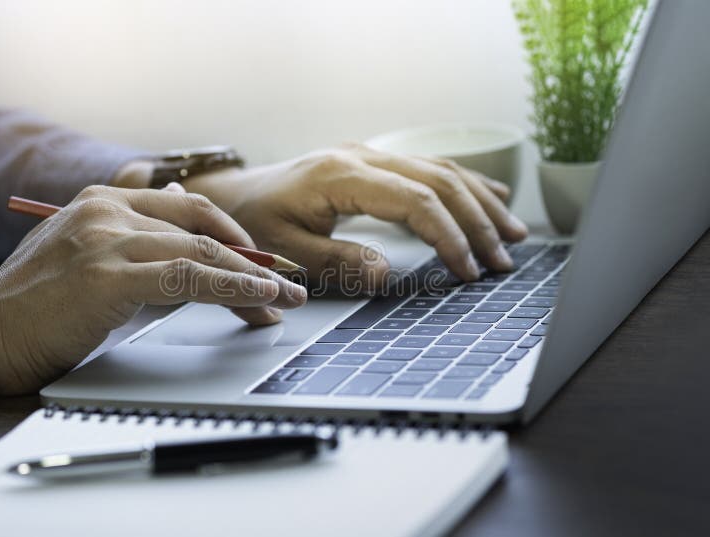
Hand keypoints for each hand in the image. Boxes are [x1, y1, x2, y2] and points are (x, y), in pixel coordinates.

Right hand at [0, 185, 305, 402]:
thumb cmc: (34, 305)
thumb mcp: (87, 255)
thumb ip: (133, 233)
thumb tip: (183, 213)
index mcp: (103, 200)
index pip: (188, 209)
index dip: (233, 237)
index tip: (262, 264)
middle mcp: (107, 210)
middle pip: (203, 231)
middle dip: (253, 262)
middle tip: (288, 287)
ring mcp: (108, 239)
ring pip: (203, 253)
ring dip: (253, 280)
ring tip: (286, 300)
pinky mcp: (109, 275)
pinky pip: (190, 279)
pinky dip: (233, 289)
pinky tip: (260, 301)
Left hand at [182, 143, 527, 285]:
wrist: (236, 194)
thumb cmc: (255, 222)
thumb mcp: (283, 248)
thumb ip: (335, 260)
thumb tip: (386, 274)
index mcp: (341, 176)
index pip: (414, 200)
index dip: (448, 235)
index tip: (467, 270)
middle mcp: (361, 156)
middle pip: (438, 181)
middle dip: (477, 221)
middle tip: (502, 260)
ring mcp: (369, 154)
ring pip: (440, 170)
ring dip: (480, 201)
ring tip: (514, 233)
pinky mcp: (373, 161)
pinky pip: (428, 167)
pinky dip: (465, 184)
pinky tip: (491, 197)